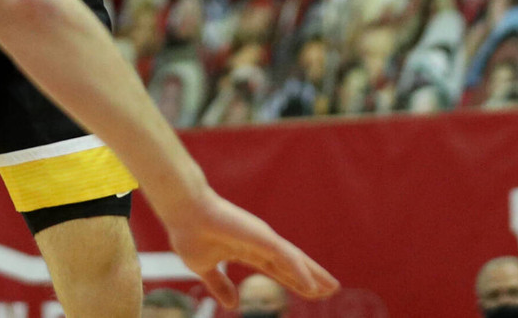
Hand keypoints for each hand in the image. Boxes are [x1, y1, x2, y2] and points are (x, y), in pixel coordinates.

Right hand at [166, 188, 338, 308]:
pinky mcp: (261, 236)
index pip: (276, 268)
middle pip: (292, 264)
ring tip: (334, 288)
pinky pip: (286, 258)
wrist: (183, 213)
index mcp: (245, 248)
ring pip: (295, 260)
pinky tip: (313, 287)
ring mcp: (261, 238)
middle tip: (333, 289)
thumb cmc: (190, 233)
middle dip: (312, 277)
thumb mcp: (204, 267)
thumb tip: (232, 305)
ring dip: (315, 275)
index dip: (293, 280)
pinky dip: (301, 273)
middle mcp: (258, 242)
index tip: (310, 291)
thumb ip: (219, 284)